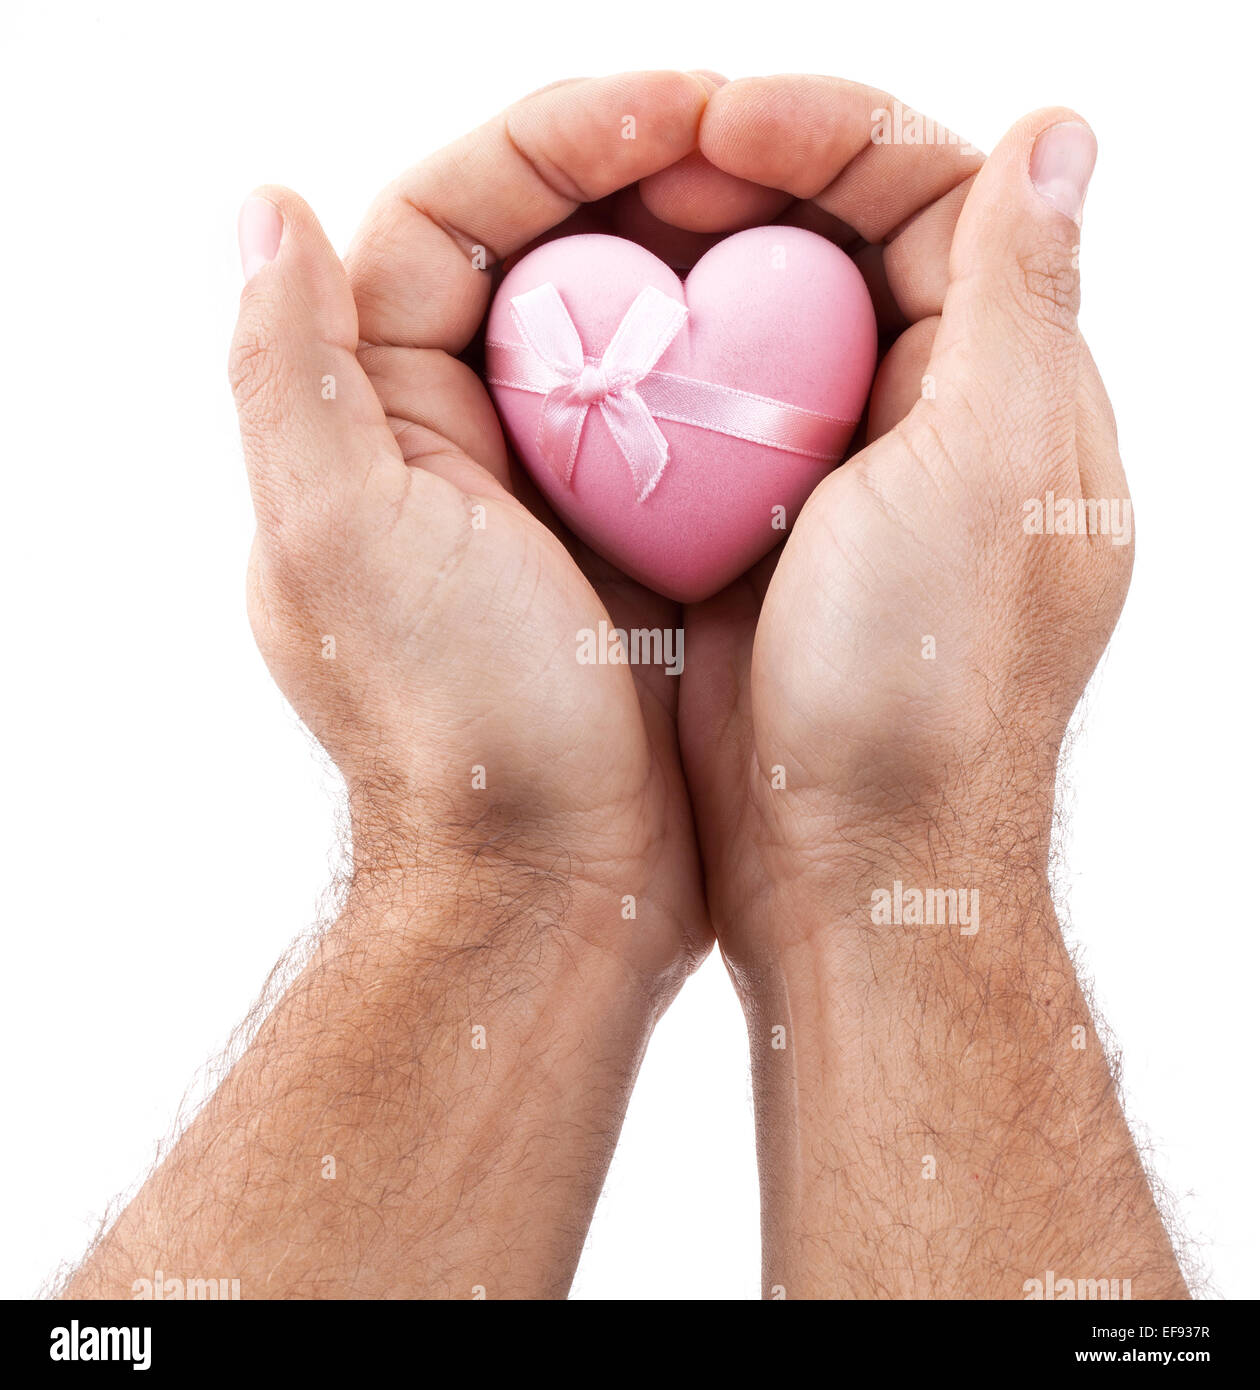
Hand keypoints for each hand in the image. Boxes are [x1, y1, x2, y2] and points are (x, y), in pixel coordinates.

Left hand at [231, 72, 733, 985]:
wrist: (556, 882)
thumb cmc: (459, 728)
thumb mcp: (342, 539)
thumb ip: (287, 368)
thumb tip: (260, 204)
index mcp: (379, 413)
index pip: (451, 215)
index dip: (558, 136)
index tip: (679, 105)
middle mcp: (458, 435)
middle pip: (552, 253)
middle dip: (650, 176)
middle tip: (764, 142)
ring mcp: (558, 485)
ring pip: (636, 325)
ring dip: (711, 257)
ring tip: (806, 215)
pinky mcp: (638, 537)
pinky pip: (696, 410)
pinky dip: (748, 360)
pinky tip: (817, 336)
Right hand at [677, 79, 1127, 962]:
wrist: (844, 866)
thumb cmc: (925, 684)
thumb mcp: (991, 468)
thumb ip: (1020, 292)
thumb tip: (1061, 127)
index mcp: (1005, 390)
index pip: (932, 201)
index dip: (835, 131)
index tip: (724, 113)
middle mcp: (928, 425)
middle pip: (837, 251)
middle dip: (744, 185)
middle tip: (639, 164)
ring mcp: (834, 485)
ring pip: (759, 332)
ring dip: (687, 273)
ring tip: (599, 240)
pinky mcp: (757, 541)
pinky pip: (702, 418)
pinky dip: (652, 371)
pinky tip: (590, 348)